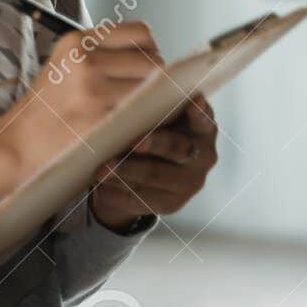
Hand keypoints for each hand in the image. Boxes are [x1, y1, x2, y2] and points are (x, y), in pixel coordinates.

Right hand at [3, 21, 163, 166]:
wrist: (18, 146)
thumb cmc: (46, 111)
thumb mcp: (66, 66)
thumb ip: (102, 54)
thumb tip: (150, 55)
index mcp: (77, 42)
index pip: (140, 33)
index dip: (149, 51)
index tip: (142, 66)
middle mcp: (85, 60)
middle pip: (153, 60)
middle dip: (153, 79)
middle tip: (140, 94)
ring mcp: (93, 88)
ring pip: (153, 86)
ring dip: (151, 100)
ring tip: (134, 110)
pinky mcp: (100, 117)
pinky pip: (143, 112)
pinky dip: (143, 120)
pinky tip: (130, 126)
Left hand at [91, 95, 218, 229]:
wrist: (152, 174)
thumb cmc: (155, 133)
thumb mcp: (161, 120)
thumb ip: (155, 111)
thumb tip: (125, 103)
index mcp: (204, 130)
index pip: (204, 120)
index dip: (198, 113)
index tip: (193, 101)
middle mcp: (204, 157)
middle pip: (177, 148)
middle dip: (154, 143)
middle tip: (133, 141)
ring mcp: (190, 183)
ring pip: (155, 175)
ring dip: (127, 171)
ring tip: (102, 168)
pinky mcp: (173, 204)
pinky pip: (143, 199)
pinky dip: (120, 191)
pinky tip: (103, 185)